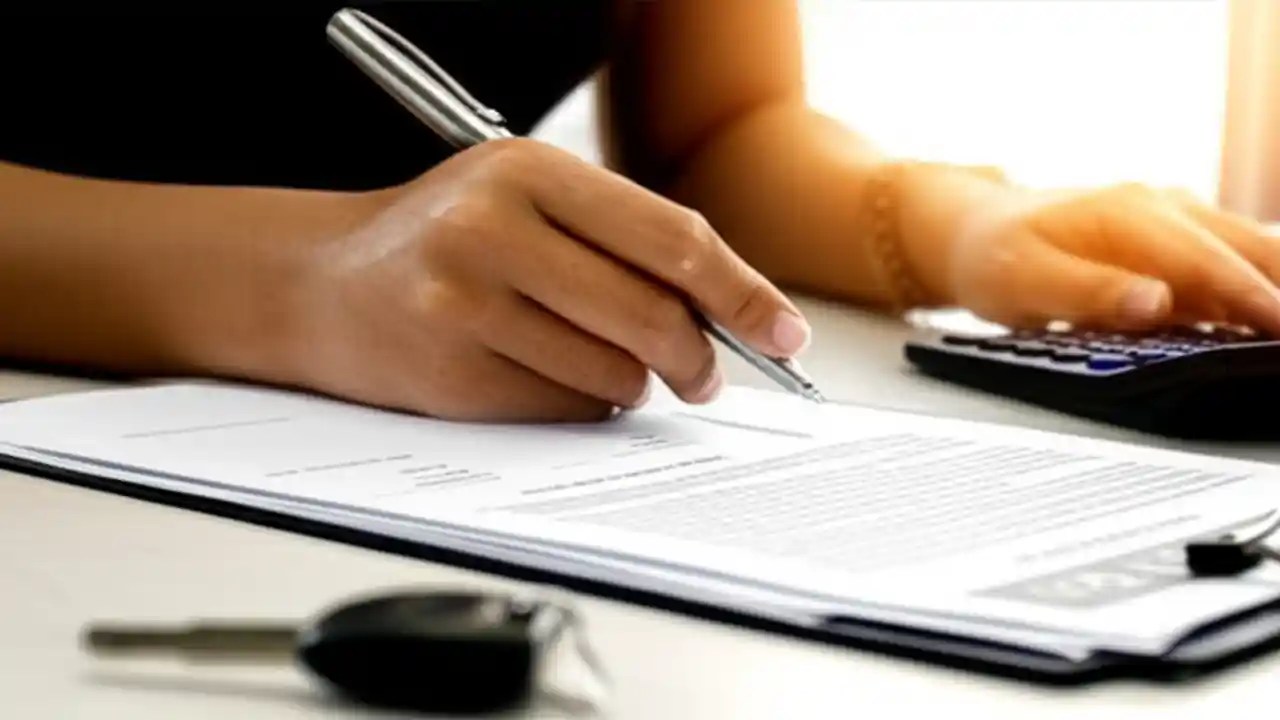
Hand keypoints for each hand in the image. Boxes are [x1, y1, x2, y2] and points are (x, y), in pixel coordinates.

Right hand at [285, 138, 810, 422]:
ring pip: (614, 373)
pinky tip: (548, 375)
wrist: (323, 282)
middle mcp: (493, 230)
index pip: (673, 239)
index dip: (743, 293)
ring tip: (602, 363)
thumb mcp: (530, 199)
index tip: (785, 334)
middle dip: (700, 359)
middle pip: (653, 316)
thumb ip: (625, 241)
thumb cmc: (445, 239)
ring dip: (633, 383)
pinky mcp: (450, 374)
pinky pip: (565, 408)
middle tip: (706, 376)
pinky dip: (581, 403)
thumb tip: (734, 311)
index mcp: (530, 169)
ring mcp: (464, 305)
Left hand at [943, 181, 1279, 333]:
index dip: (1249, 296)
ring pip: (1246, 250)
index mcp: (1127, 213)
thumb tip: (1156, 305)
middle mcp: (1161, 207)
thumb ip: (1088, 292)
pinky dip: (1255, 288)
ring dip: (1274, 285)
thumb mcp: (1023, 282)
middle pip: (1244, 247)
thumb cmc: (997, 258)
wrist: (978, 231)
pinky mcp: (1177, 243)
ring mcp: (1174, 221)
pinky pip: (1229, 263)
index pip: (1205, 259)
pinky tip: (1263, 322)